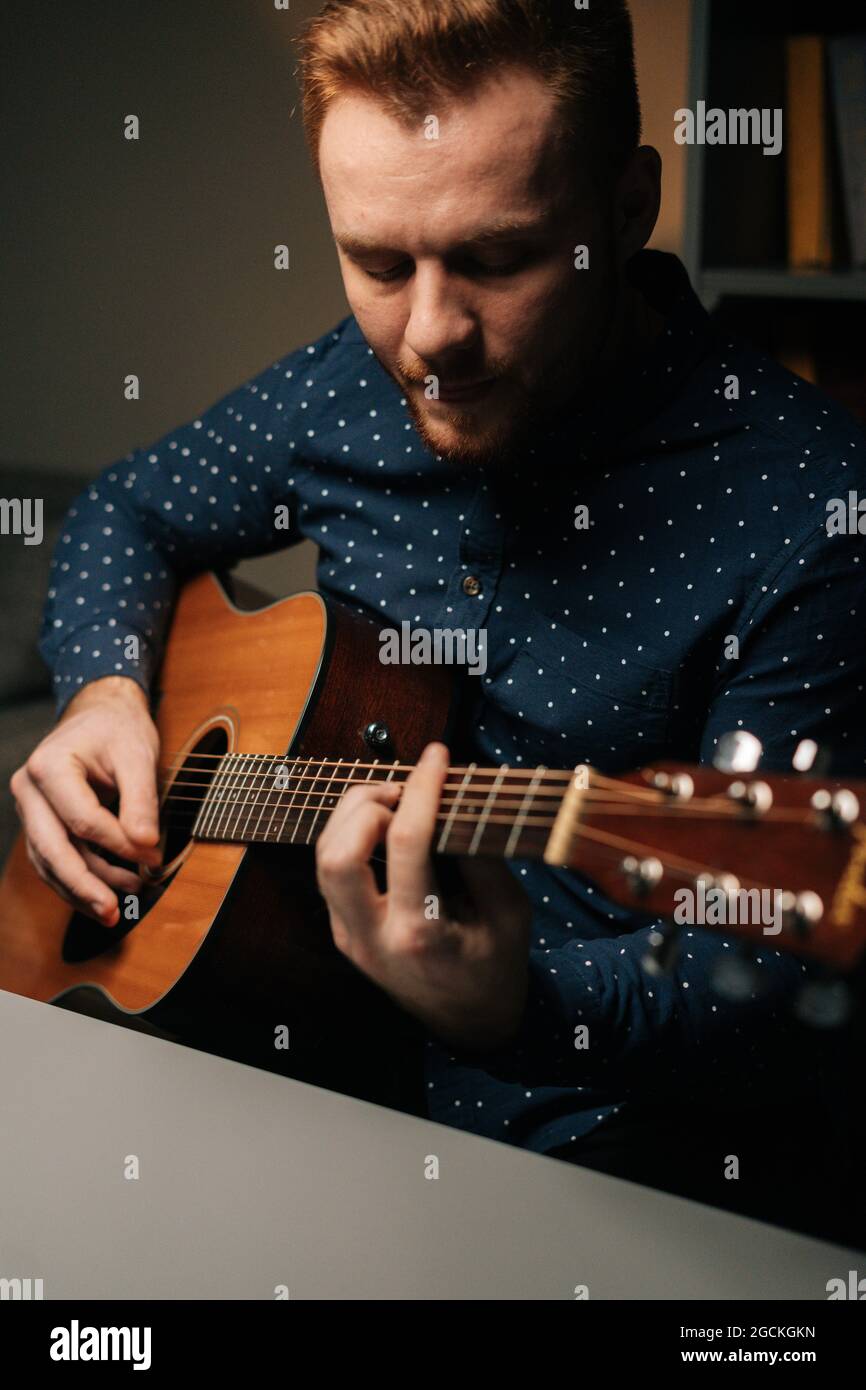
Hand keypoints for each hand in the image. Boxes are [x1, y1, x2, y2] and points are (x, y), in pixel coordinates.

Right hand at [9, 676, 161, 925]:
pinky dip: (76, 881)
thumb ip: (141, 799)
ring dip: (81, 890)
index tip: (153, 857)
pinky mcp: (41, 824)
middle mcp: (29, 790)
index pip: (82, 820)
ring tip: (115, 911)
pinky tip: (102, 896)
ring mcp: (30, 810)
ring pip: (49, 861)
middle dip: (84, 884)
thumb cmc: (118, 729)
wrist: (101, 715)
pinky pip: (53, 860)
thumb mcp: (137, 755)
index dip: (118, 844)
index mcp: (48, 767)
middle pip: (52, 849)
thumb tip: (146, 844)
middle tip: (114, 911)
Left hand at [314, 741, 531, 1049]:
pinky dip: (350, 836)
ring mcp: (350, 939)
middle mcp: (373, 938)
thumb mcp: (510, 912)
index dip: (422, 787)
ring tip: (395, 801)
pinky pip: (330, 872)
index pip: (407, 842)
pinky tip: (383, 825)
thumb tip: (455, 798)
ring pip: (323, 860)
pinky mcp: (343, 933)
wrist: (473, 1024)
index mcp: (420, 934)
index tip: (437, 756)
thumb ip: (481, 855)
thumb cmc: (497, 968)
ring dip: (352, 817)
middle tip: (404, 790)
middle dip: (366, 806)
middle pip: (337, 855)